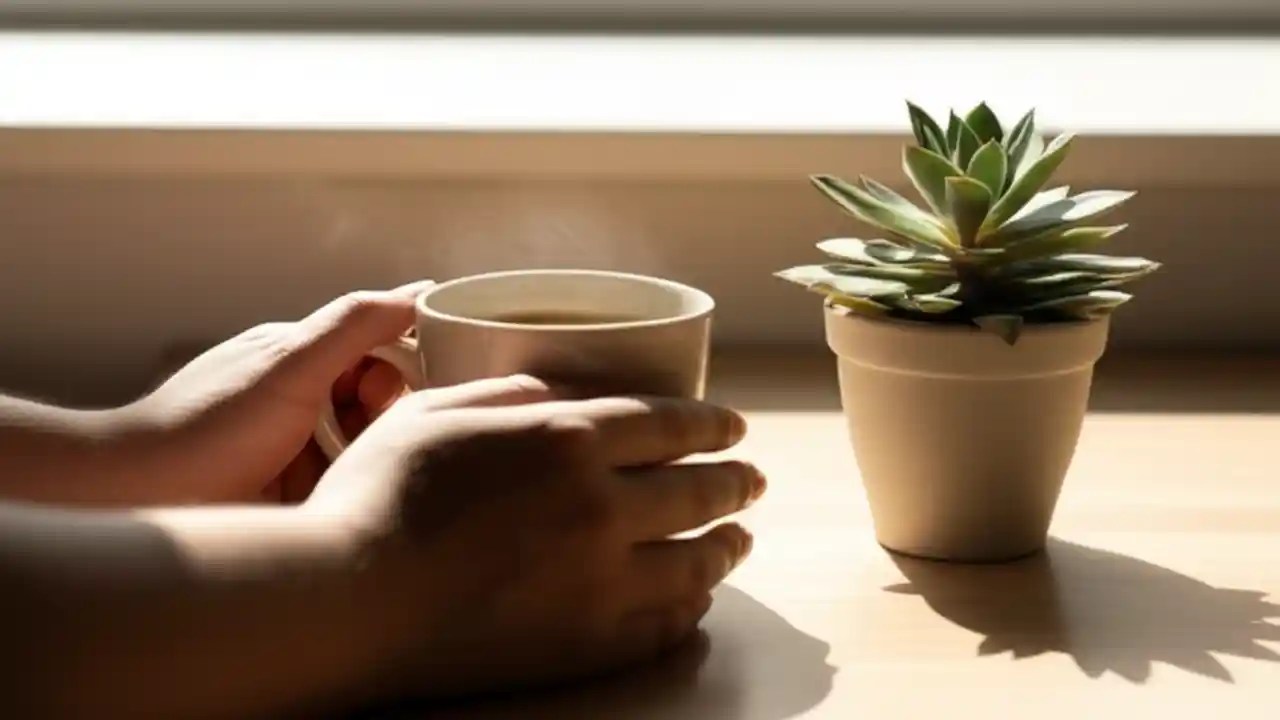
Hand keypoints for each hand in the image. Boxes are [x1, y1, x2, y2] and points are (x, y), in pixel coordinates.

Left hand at [131, 282, 431, 503]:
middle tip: (377, 432)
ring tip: (363, 470)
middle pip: (380, 396)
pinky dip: (356, 485)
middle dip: (393, 412)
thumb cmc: (207, 428)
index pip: (381, 343)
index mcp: (300, 356)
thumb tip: (421, 291)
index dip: (410, 357)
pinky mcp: (293, 495)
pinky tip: (356, 498)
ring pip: (367, 442)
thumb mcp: (291, 364)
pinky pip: (346, 483)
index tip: (431, 378)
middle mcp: (300, 396)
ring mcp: (295, 447)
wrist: (139, 498)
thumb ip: (356, 324)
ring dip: (375, 452)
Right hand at [306, 375, 763, 698]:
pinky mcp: (588, 643)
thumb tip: (559, 390)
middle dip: (736, 480)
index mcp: (566, 439)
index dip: (713, 424)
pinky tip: (696, 597)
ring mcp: (601, 581)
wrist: (347, 601)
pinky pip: (664, 623)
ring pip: (695, 560)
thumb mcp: (434, 412)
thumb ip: (507, 393)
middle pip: (698, 489)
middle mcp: (600, 507)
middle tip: (754, 479)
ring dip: (727, 544)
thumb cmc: (376, 497)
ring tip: (740, 538)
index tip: (735, 427)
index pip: (670, 423)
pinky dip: (692, 605)